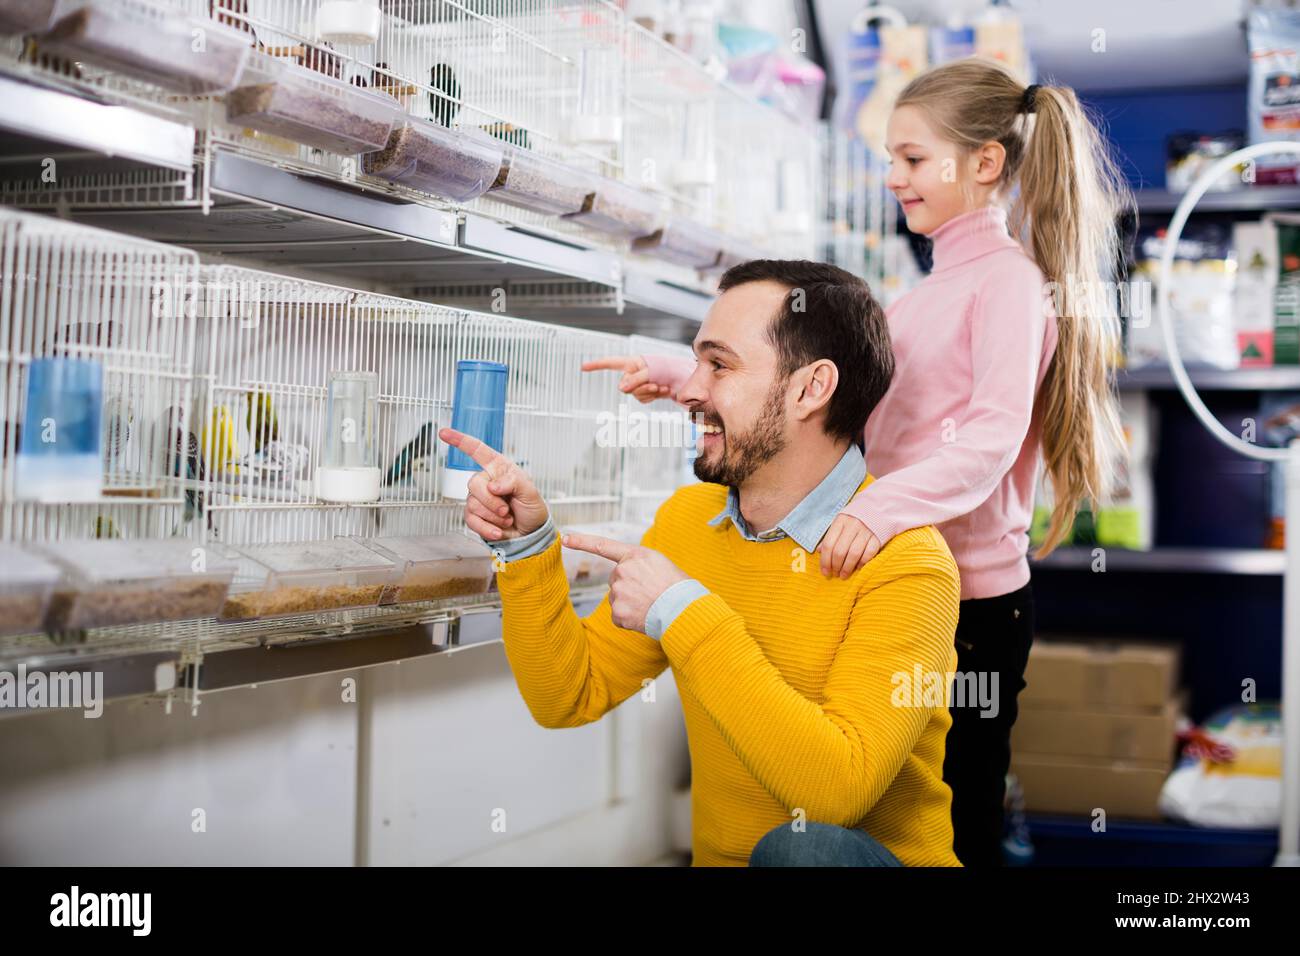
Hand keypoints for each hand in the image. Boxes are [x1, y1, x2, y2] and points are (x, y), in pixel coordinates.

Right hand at [439, 427, 548, 540]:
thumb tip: (493, 486)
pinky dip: (487, 528)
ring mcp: (478, 499)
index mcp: (498, 468)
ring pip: (473, 504)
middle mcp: (486, 481)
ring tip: (507, 518)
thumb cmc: (531, 507)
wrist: (530, 532)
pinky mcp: (474, 516)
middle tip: (507, 510)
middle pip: (473, 483)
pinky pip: (471, 521)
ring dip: (494, 516)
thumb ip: (513, 482)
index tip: (444, 433)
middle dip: (491, 500)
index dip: (460, 440)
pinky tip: (498, 530)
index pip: (477, 450)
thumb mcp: (530, 491)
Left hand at [562, 533, 688, 633]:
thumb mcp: (659, 563)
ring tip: (650, 604)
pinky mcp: (617, 613)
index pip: (603, 546)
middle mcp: (622, 571)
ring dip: (629, 603)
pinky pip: (619, 616)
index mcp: (634, 555)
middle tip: (649, 592)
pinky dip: (630, 619)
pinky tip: (644, 615)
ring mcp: (618, 592)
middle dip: (628, 586)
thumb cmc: (677, 587)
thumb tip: (625, 574)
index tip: (565, 538)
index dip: (582, 541)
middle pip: (615, 580)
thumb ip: (638, 563)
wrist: (684, 609)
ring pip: (616, 598)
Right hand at [581, 355, 673, 403]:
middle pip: (625, 387)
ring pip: (635, 395)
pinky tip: (662, 390)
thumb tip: (621, 389)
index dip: (596, 365)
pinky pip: (643, 400)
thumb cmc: (665, 368)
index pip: (609, 363)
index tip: (583, 367)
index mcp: (630, 363)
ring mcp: (637, 385)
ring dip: (649, 392)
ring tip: (660, 386)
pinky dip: (654, 396)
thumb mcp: (650, 371)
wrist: (680, 378)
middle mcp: (631, 374)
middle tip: (654, 384)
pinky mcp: (644, 394)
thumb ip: (635, 379)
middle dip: (640, 387)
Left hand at [817, 514, 880, 577]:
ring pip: (853, 554)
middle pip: (840, 551)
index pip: (829, 544)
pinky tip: (857, 568)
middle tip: (835, 574)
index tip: (824, 571)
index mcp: (840, 521)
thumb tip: (820, 551)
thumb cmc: (854, 520)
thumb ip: (830, 537)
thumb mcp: (840, 524)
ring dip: (847, 568)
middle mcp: (852, 525)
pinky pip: (868, 554)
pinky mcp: (877, 537)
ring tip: (844, 575)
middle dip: (836, 566)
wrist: (878, 510)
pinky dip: (862, 563)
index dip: (825, 561)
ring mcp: (866, 531)